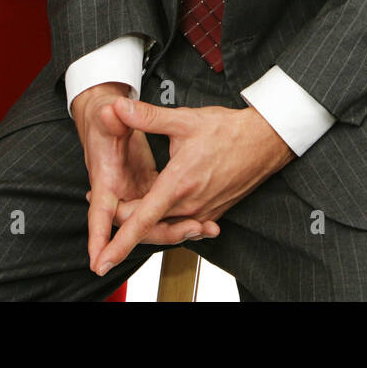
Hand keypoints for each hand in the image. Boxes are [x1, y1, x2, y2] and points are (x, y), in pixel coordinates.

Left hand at [95, 100, 293, 274]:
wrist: (264, 141)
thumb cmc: (227, 130)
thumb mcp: (185, 120)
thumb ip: (148, 117)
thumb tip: (119, 107)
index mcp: (178, 184)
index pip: (141, 221)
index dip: (119, 242)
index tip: (102, 259)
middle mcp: (189, 205)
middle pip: (147, 225)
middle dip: (124, 218)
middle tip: (106, 201)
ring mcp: (202, 212)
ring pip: (165, 225)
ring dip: (146, 218)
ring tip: (129, 202)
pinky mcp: (212, 213)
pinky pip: (182, 223)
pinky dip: (167, 218)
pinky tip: (163, 201)